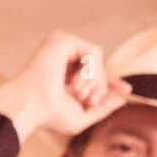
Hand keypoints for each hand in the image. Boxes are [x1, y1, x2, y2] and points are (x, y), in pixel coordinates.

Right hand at [0, 29, 132, 143]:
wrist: (30, 107)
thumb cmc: (49, 116)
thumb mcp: (82, 115)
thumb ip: (103, 107)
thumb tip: (123, 97)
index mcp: (59, 72)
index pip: (89, 71)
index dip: (108, 80)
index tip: (126, 90)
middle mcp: (57, 56)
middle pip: (96, 65)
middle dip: (101, 86)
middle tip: (90, 102)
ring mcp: (58, 46)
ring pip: (97, 58)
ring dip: (96, 80)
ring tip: (80, 95)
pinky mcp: (61, 40)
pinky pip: (94, 51)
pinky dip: (92, 71)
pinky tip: (75, 84)